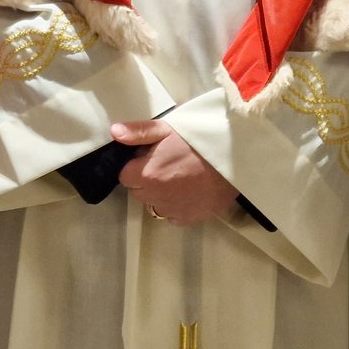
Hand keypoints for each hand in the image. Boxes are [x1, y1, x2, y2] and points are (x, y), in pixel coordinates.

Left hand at [113, 119, 238, 226]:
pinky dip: (176, 207)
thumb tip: (114, 132)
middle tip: (167, 166)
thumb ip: (138, 132)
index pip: (125, 177)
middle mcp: (155, 196)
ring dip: (160, 195)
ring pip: (154, 205)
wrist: (234, 159)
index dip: (136, 167)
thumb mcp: (168, 129)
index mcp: (147, 173)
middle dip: (146, 181)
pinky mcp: (187, 219)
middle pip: (139, 192)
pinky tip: (189, 192)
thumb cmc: (198, 140)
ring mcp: (171, 210)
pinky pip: (171, 216)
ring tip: (180, 179)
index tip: (150, 159)